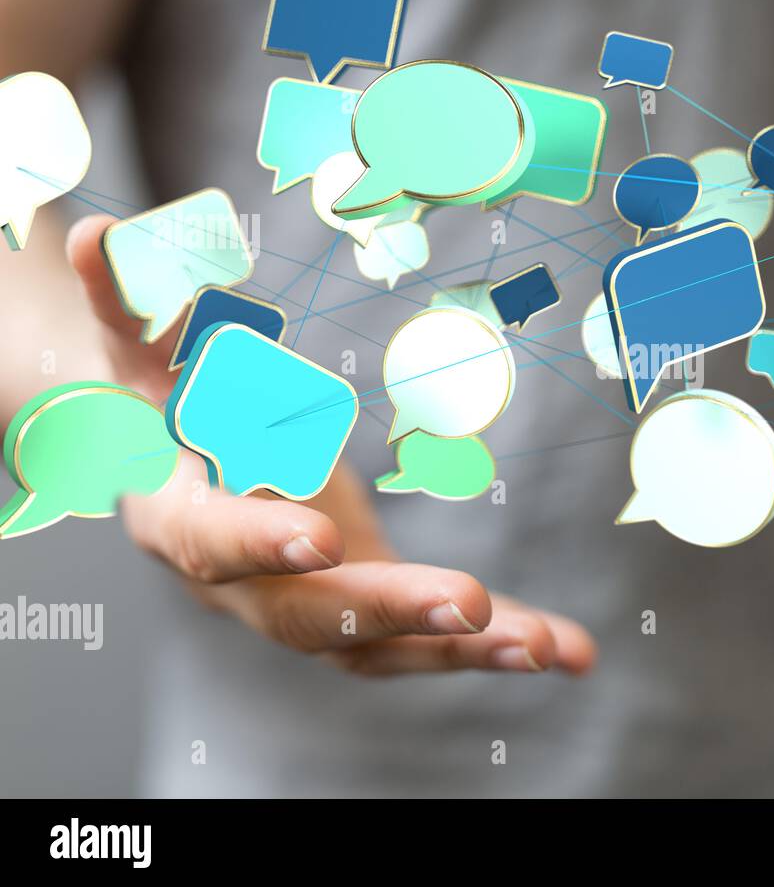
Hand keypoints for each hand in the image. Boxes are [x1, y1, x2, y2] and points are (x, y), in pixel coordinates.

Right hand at [66, 214, 595, 676]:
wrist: (176, 477)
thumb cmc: (167, 409)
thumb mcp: (144, 357)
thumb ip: (130, 306)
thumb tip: (91, 235)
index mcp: (183, 523)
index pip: (213, 543)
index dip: (258, 540)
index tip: (316, 537)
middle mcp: (246, 588)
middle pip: (310, 617)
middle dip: (390, 608)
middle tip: (469, 601)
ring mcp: (309, 610)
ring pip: (381, 648)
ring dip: (465, 649)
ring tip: (550, 647)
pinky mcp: (363, 616)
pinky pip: (426, 645)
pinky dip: (495, 647)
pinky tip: (570, 651)